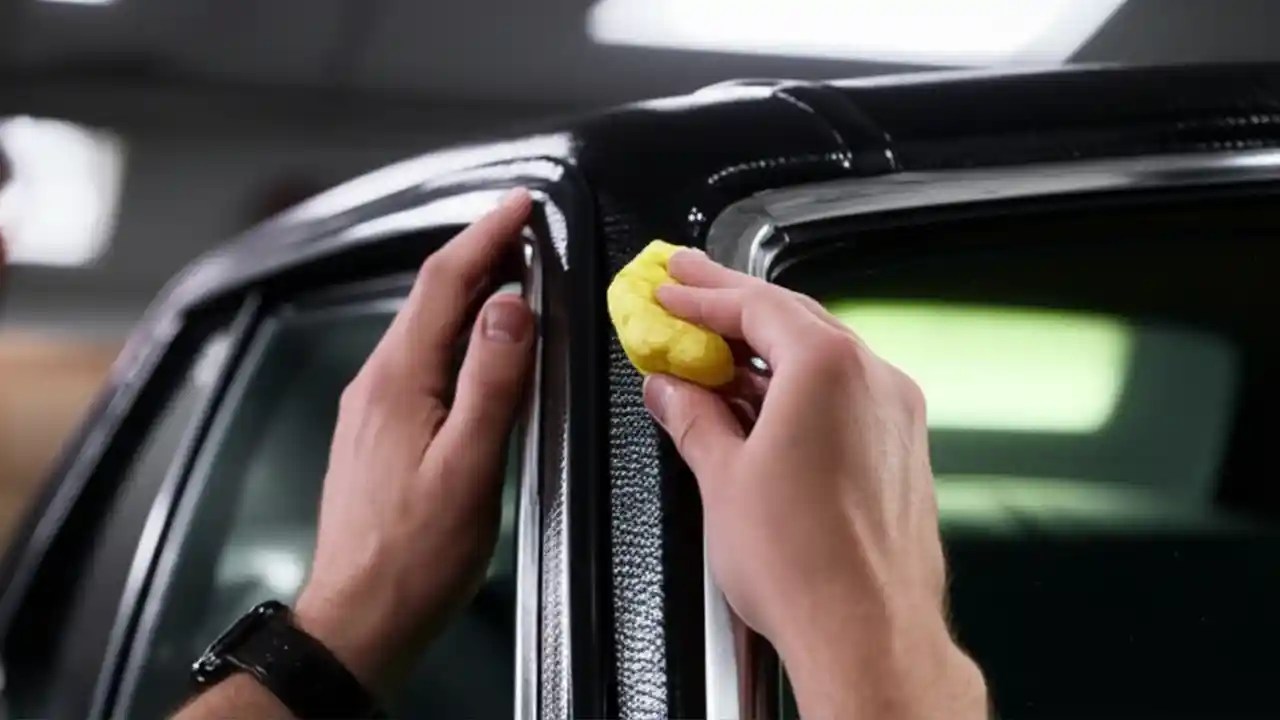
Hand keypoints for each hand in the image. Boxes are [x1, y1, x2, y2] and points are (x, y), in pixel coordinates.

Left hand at [294, 189, 534, 688]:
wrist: (359, 617)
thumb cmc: (416, 555)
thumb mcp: (469, 467)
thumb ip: (492, 382)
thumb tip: (512, 306)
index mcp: (397, 381)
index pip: (443, 283)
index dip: (484, 236)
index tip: (521, 206)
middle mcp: (376, 383)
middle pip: (430, 297)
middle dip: (479, 255)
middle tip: (525, 232)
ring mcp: (372, 407)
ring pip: (424, 328)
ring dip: (468, 294)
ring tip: (512, 275)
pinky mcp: (378, 432)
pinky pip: (420, 360)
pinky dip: (456, 335)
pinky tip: (480, 348)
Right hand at [644, 250, 985, 717]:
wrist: (867, 635)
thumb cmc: (805, 566)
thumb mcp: (722, 478)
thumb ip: (693, 418)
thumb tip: (671, 390)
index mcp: (828, 367)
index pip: (756, 304)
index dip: (703, 293)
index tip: (670, 288)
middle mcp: (874, 379)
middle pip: (795, 318)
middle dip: (735, 305)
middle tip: (689, 288)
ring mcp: (896, 415)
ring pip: (824, 356)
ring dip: (767, 349)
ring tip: (713, 353)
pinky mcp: (903, 450)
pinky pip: (846, 394)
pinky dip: (800, 387)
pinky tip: (762, 405)